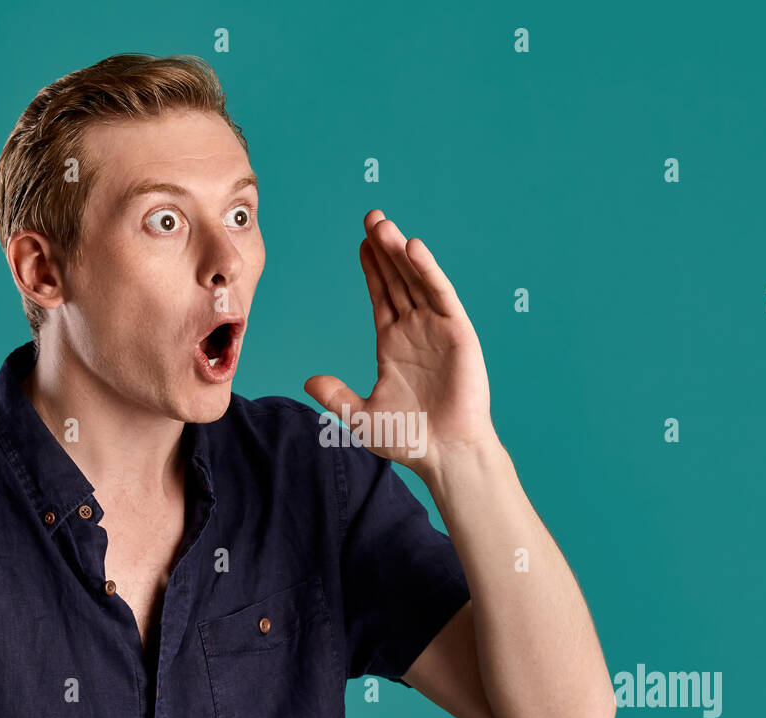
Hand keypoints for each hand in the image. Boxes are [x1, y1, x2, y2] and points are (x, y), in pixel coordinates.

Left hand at [305, 209, 496, 482]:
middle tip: (371, 217)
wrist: (444, 454)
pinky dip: (428, 271)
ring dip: (401, 252)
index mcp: (393, 344)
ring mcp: (437, 330)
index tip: (361, 243)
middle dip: (384, 249)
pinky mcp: (457, 333)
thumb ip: (337, 396)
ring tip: (383, 225)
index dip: (372, 269)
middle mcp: (415, 331)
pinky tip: (413, 248)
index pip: (381, 296)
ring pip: (417, 281)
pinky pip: (441, 295)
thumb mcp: (362, 417)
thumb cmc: (409, 439)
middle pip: (398, 280)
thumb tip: (308, 380)